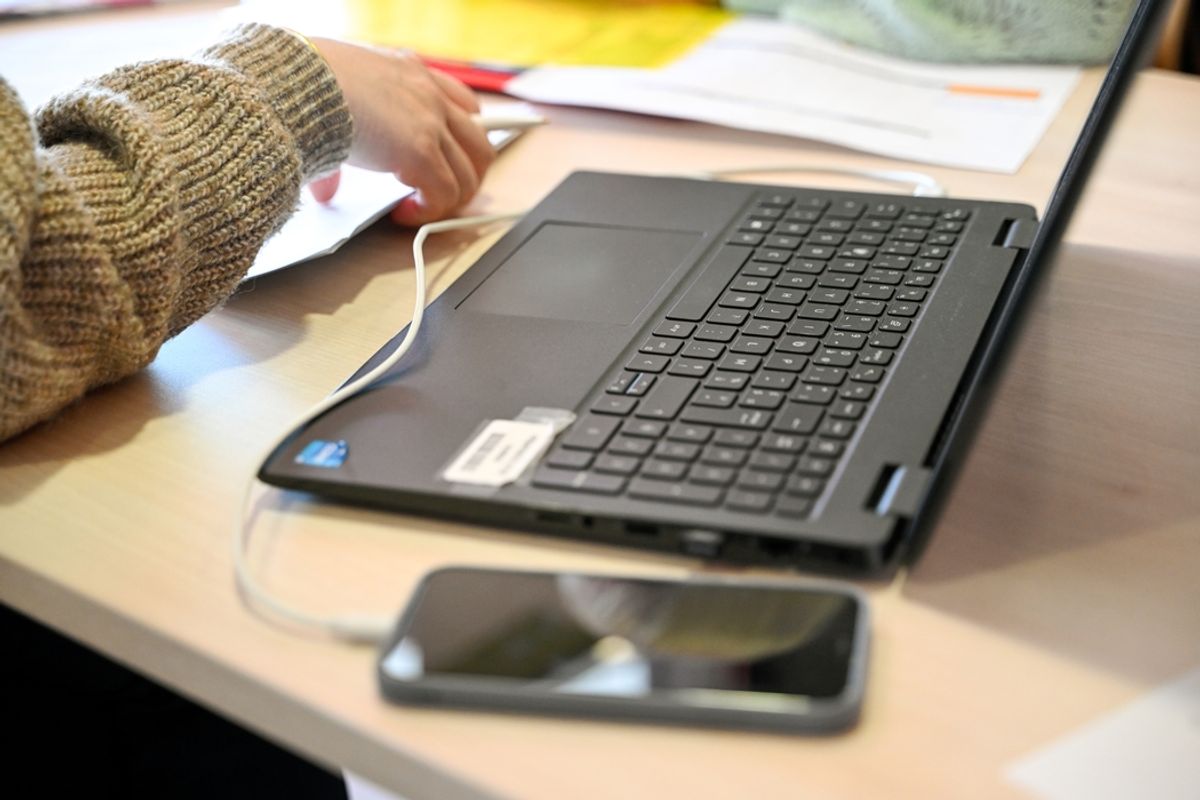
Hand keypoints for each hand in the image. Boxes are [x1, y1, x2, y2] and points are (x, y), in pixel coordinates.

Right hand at [306, 38, 495, 225]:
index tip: (449, 158)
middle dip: (469, 175)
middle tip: (444, 195)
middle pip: (479, 143)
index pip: (464, 103)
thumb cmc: (307, 85)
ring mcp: (430, 121)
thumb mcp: (336, 99)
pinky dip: (429, 211)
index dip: (463, 137)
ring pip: (470, 173)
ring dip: (451, 199)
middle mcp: (428, 93)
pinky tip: (404, 214)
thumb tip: (326, 190)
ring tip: (424, 209)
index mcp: (410, 70)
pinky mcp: (422, 150)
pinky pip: (445, 194)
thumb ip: (342, 139)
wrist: (300, 84)